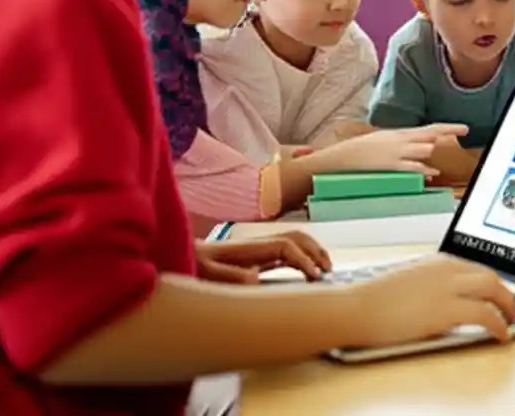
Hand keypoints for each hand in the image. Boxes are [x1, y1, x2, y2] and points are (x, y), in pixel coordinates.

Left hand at [195, 231, 332, 283]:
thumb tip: (255, 277)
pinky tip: (307, 272)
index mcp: (251, 248)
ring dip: (314, 251)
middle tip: (329, 270)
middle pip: (297, 237)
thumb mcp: (207, 273)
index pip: (286, 247)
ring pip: (295, 242)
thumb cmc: (195, 267)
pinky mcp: (258, 256)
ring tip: (326, 269)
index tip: (314, 277)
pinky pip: (287, 253)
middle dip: (316, 250)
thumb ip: (229, 275)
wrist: (185, 258)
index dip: (304, 260)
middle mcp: (259, 245)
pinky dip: (303, 259)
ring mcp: (260, 249)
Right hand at [323, 123, 468, 176]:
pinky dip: (424, 170)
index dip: (449, 128)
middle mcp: (402, 140)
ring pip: (424, 148)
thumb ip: (407, 143)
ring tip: (434, 155)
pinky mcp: (392, 165)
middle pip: (431, 134)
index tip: (464, 128)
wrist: (346, 155)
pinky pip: (413, 167)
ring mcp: (398, 152)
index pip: (431, 128)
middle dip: (449, 133)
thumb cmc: (366, 149)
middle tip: (464, 130)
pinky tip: (432, 173)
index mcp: (402, 133)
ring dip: (431, 152)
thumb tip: (425, 147)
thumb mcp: (387, 140)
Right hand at [349, 255, 514, 345]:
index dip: (492, 284)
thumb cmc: (373, 301)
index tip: (498, 294)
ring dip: (507, 307)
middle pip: (490, 276)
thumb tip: (448, 300)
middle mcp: (446, 270)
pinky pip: (485, 315)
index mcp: (437, 262)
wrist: (356, 308)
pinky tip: (501, 334)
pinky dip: (498, 324)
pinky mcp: (445, 310)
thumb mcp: (408, 282)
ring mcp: (447, 288)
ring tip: (510, 322)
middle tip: (510, 309)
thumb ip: (432, 285)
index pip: (476, 268)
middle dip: (506, 293)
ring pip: (493, 290)